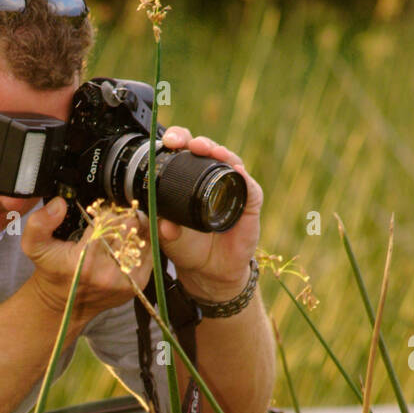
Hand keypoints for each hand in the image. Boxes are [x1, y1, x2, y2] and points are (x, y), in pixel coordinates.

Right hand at [20, 196, 153, 323]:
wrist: (64, 305)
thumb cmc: (52, 271)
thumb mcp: (34, 246)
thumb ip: (39, 223)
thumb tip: (59, 204)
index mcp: (87, 261)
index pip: (114, 220)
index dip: (110, 209)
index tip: (101, 211)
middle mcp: (110, 273)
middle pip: (133, 227)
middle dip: (125, 216)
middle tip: (114, 217)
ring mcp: (128, 280)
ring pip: (145, 238)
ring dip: (136, 229)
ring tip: (121, 229)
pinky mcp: (138, 285)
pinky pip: (150, 252)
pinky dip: (142, 242)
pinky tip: (128, 241)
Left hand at [155, 127, 262, 302]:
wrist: (209, 271)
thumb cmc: (188, 248)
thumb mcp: (170, 238)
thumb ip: (165, 228)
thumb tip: (163, 225)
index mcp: (190, 179)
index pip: (185, 152)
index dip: (178, 141)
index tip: (169, 141)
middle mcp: (213, 178)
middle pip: (208, 150)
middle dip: (198, 142)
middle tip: (188, 143)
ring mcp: (233, 188)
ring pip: (230, 161)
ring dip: (221, 152)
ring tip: (211, 150)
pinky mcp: (250, 203)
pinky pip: (249, 187)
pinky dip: (243, 178)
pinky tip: (236, 171)